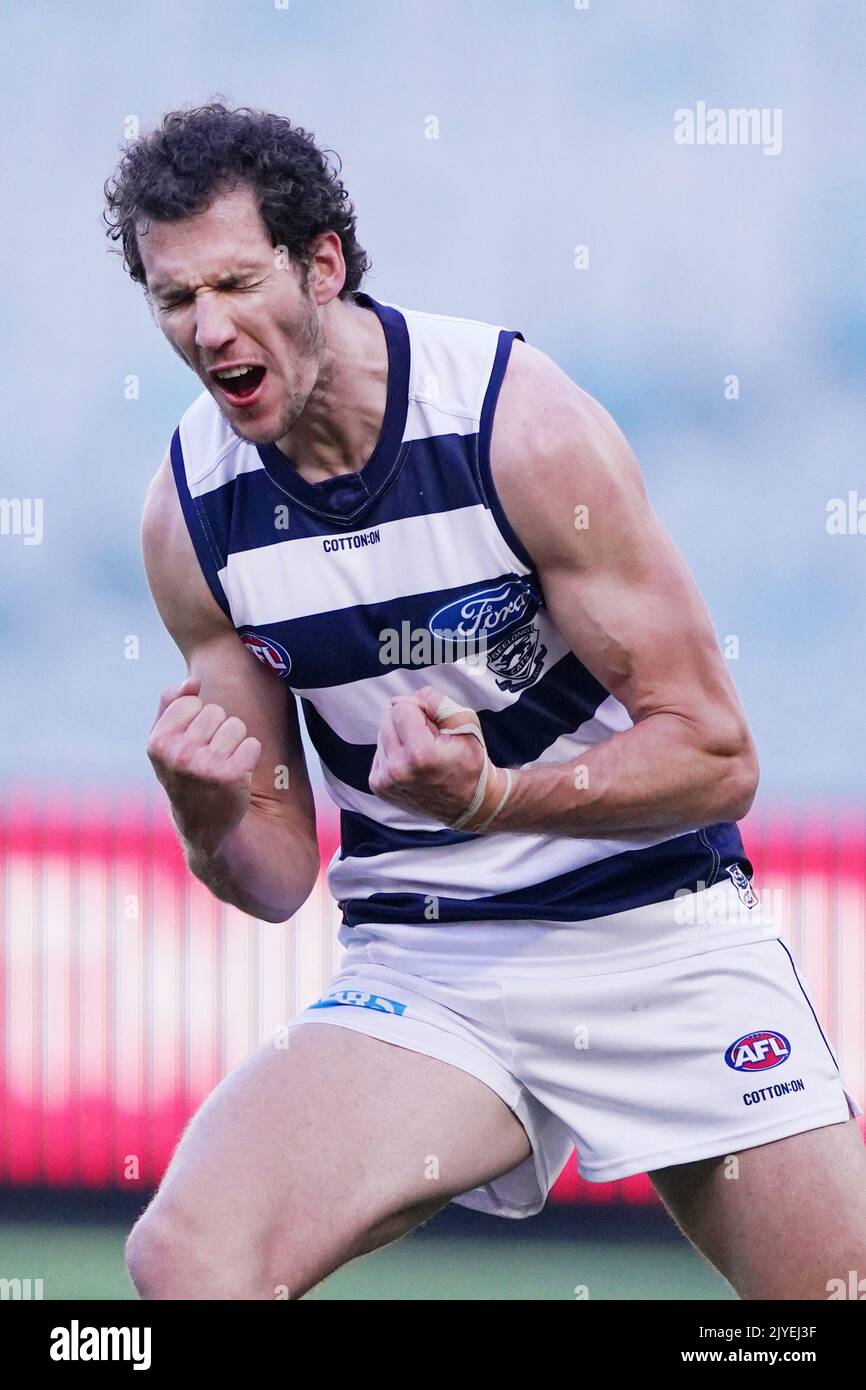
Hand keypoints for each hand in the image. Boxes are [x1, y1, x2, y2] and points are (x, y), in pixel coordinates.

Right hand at [147, 676, 262, 853]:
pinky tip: (238, 775)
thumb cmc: (185, 776)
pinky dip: (250, 757)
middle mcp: (177, 754)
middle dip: (218, 731)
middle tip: (209, 759)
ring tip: (222, 766)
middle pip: (216, 711)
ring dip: (235, 743)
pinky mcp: (231, 776)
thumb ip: (171, 706)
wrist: (204, 826)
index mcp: (157, 742)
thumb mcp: (166, 743)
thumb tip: (192, 681)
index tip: (192, 745)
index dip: (197, 721)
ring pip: (236, 725)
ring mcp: (204, 766)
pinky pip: (253, 744)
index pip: (191, 702)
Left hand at [369, 684, 510, 829]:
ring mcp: (385, 780)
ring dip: (400, 736)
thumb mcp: (466, 724)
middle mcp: (398, 770)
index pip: (402, 707)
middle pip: (388, 717)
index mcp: (421, 754)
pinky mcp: (379, 786)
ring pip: (382, 732)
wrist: (468, 804)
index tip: (435, 726)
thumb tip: (402, 699)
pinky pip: (379, 751)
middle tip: (430, 739)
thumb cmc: (469, 762)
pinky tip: (412, 763)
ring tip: (422, 753)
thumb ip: (436, 701)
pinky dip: (394, 751)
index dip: (421, 710)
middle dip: (408, 720)